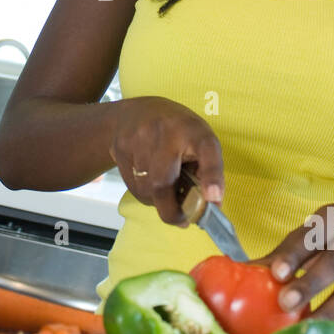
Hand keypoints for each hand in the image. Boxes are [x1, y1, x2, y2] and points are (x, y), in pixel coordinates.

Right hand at [108, 97, 224, 226]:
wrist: (135, 113)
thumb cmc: (177, 132)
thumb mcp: (199, 141)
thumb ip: (207, 170)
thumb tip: (210, 205)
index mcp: (194, 130)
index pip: (207, 151)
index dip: (211, 176)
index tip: (212, 199)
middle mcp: (166, 132)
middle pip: (162, 182)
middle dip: (172, 210)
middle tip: (182, 220)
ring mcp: (139, 139)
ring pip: (145, 189)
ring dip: (157, 201)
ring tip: (165, 192)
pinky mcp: (121, 148)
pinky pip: (133, 185)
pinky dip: (144, 193)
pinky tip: (149, 181)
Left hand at [258, 203, 333, 324]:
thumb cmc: (332, 241)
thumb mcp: (310, 237)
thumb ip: (282, 254)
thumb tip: (241, 271)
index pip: (313, 235)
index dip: (294, 255)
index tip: (276, 273)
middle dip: (310, 284)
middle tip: (285, 303)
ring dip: (325, 312)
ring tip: (302, 328)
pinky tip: (320, 333)